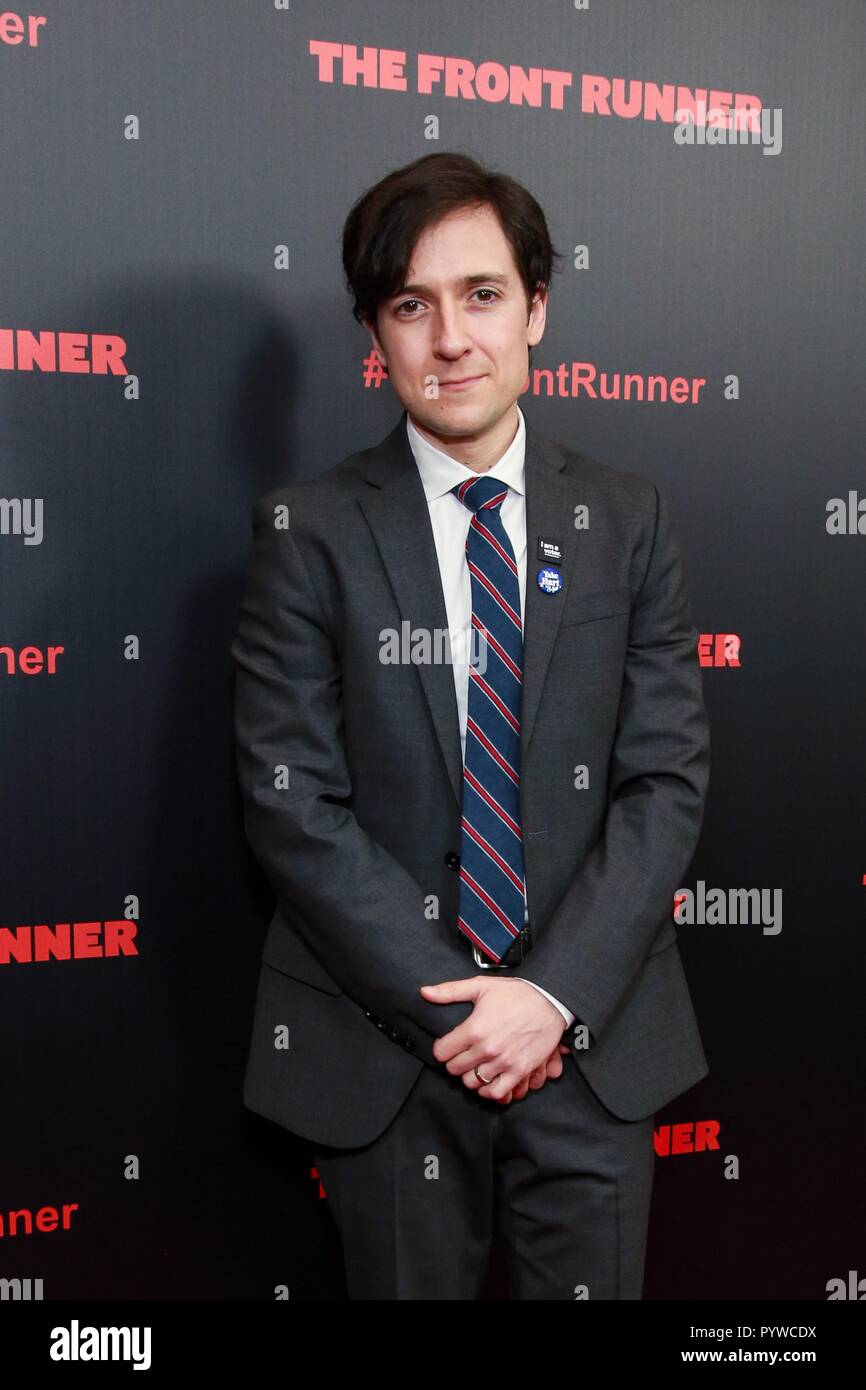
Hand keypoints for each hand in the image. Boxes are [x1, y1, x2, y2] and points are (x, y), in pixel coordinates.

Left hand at [420, 975, 567, 1103]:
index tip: (447, 1045)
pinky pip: (496, 1093)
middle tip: (461, 1055)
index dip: (442, 1048)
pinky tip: (488, 1080)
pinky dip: (488, 1091)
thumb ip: (450, 991)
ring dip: (470, 1076)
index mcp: (474, 1029)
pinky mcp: (519, 1071)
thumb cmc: (516, 993)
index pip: (442, 1052)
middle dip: (454, 1062)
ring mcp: (504, 1062)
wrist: (550, 1002)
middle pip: (455, 1070)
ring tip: (474, 1066)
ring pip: (472, 1083)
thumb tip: (425, 992)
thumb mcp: (481, 986)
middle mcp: (487, 1049)